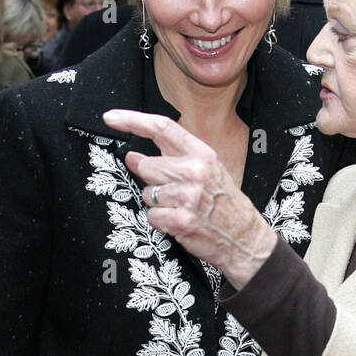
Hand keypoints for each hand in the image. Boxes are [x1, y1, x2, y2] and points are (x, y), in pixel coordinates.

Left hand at [102, 109, 276, 287]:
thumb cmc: (224, 205)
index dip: (133, 120)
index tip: (111, 117)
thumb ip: (169, 160)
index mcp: (202, 154)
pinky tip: (180, 223)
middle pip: (147, 166)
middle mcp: (195, 171)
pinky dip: (161, 222)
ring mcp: (189, 196)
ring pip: (148, 193)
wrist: (245, 239)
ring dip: (158, 204)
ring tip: (181, 208)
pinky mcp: (182, 220)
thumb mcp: (205, 173)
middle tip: (173, 193)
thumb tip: (132, 156)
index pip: (162, 127)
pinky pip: (153, 216)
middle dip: (152, 181)